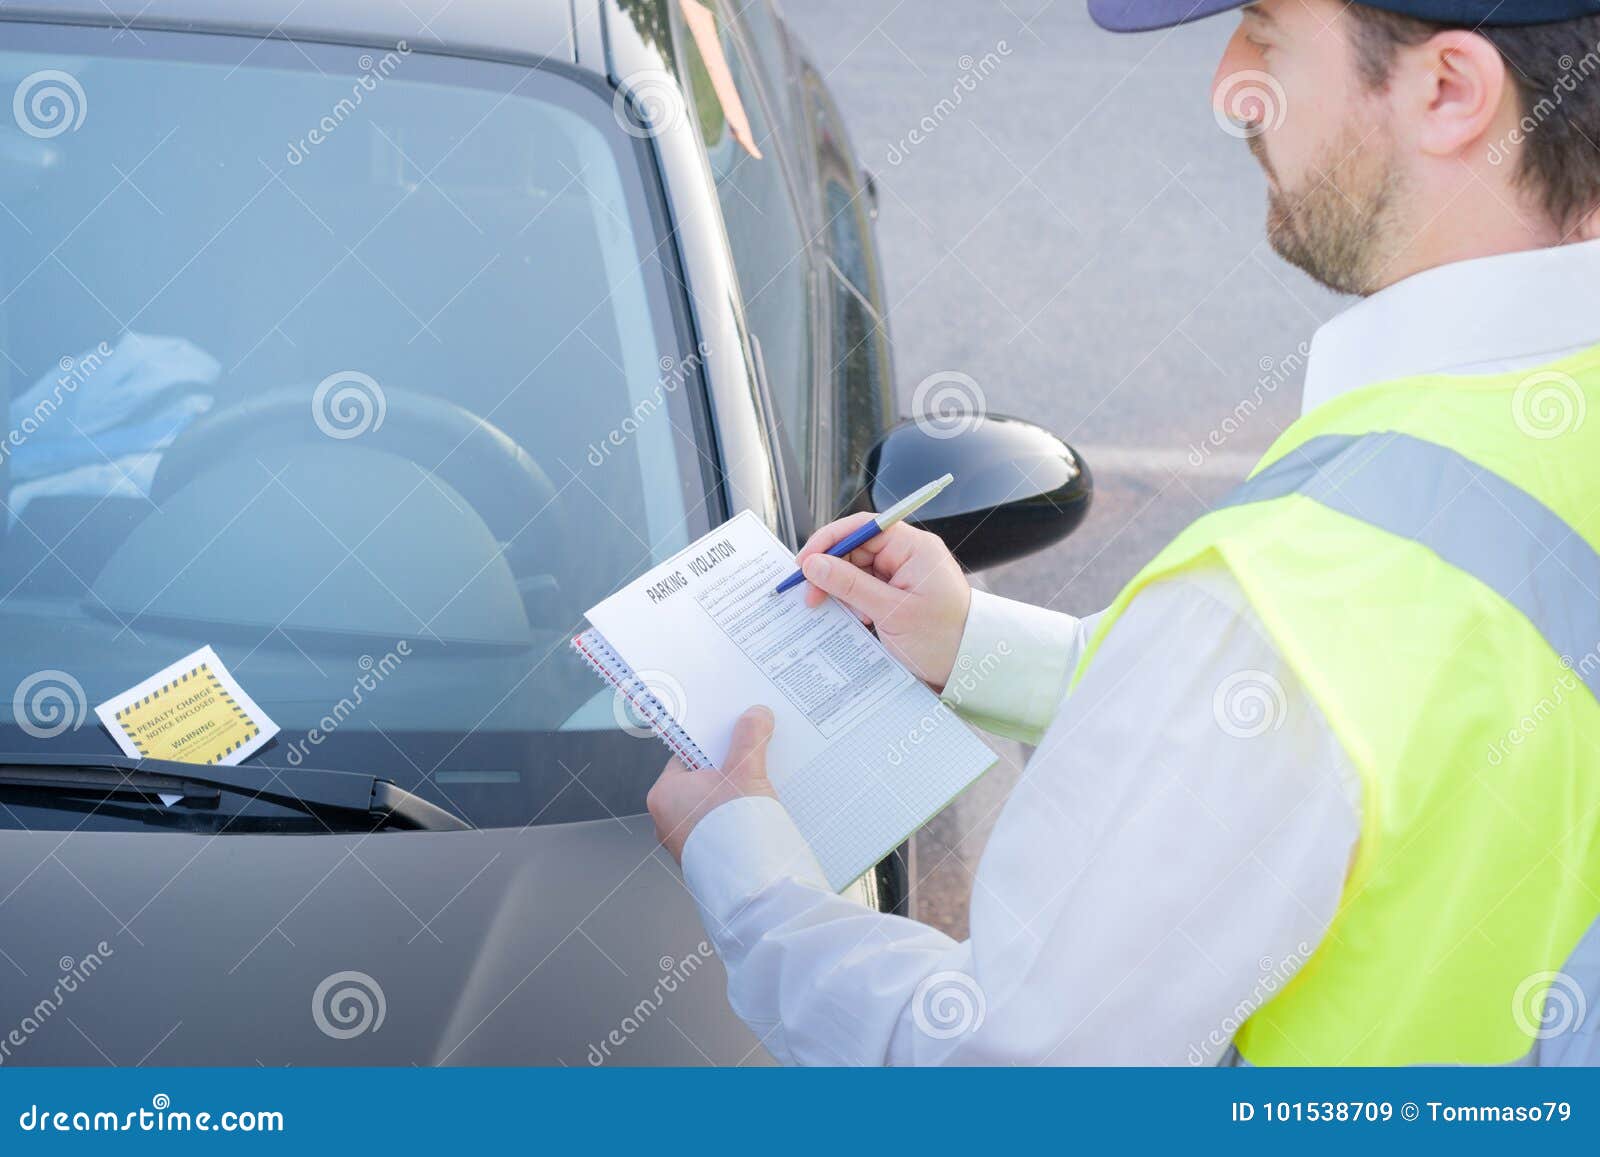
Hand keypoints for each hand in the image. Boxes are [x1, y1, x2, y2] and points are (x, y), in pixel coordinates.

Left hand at [647, 705, 776, 862]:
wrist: (751, 886)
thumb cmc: (735, 831)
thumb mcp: (744, 772)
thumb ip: (749, 738)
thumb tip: (756, 715)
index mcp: (663, 793)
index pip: (686, 754)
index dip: (712, 741)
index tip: (732, 732)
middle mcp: (666, 819)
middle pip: (700, 779)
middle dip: (726, 769)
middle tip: (751, 757)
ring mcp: (684, 841)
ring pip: (711, 804)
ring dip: (733, 795)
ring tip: (759, 787)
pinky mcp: (704, 858)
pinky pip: (719, 827)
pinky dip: (735, 819)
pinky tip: (757, 814)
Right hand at [795, 514, 970, 689]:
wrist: (969, 666)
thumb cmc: (943, 638)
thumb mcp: (891, 612)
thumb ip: (851, 585)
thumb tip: (814, 564)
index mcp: (914, 548)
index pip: (863, 527)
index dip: (830, 540)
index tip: (806, 562)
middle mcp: (909, 555)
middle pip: (856, 549)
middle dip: (831, 571)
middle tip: (812, 597)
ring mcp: (904, 574)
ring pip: (857, 571)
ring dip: (844, 591)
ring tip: (845, 614)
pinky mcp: (899, 593)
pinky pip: (866, 589)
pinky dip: (855, 603)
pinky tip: (857, 621)